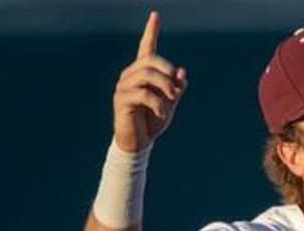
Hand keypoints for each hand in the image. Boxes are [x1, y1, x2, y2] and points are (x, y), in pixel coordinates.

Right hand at [112, 11, 187, 152]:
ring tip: (171, 99)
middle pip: (150, 60)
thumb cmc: (153, 121)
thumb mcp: (171, 103)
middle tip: (176, 89)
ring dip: (165, 87)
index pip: (146, 48)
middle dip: (167, 71)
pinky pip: (143, 94)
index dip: (151, 31)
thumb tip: (182, 73)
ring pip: (147, 75)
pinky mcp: (121, 100)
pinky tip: (162, 112)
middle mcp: (130, 76)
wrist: (140, 143)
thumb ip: (176, 88)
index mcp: (143, 73)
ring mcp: (124, 87)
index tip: (155, 15)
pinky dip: (158, 103)